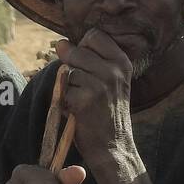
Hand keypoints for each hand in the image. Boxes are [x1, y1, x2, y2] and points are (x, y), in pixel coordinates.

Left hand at [54, 31, 140, 172]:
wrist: (113, 148)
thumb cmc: (107, 114)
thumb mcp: (111, 83)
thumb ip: (90, 60)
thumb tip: (60, 43)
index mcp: (123, 63)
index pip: (94, 36)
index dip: (84, 48)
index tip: (88, 66)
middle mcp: (114, 71)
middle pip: (77, 50)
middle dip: (72, 67)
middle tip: (84, 88)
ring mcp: (100, 84)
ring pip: (68, 71)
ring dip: (69, 87)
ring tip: (83, 102)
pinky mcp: (84, 100)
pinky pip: (62, 90)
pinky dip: (65, 101)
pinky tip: (78, 112)